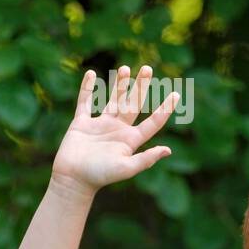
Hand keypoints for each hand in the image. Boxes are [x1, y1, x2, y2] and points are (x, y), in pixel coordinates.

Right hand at [51, 64, 179, 195]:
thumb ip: (146, 159)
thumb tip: (168, 150)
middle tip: (148, 68)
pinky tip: (91, 74)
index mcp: (130, 140)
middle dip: (140, 86)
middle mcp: (117, 130)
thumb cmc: (99, 176)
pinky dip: (87, 88)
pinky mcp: (81, 124)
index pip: (152, 122)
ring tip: (125, 68)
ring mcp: (100, 125)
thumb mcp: (126, 168)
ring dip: (119, 85)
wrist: (72, 180)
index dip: (164, 109)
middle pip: (133, 104)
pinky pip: (85, 102)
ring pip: (112, 100)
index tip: (176, 94)